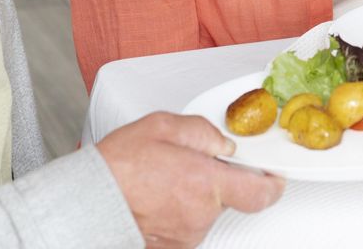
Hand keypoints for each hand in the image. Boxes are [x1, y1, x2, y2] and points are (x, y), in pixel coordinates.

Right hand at [96, 112, 283, 247]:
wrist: (88, 202)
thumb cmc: (119, 166)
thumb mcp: (163, 126)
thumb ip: (203, 132)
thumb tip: (223, 143)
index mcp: (205, 182)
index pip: (260, 192)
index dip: (272, 184)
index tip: (274, 177)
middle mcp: (201, 213)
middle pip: (227, 197)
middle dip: (214, 181)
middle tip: (186, 166)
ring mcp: (187, 235)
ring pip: (205, 211)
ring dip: (193, 196)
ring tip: (162, 181)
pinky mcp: (173, 247)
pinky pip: (187, 225)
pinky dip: (177, 212)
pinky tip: (156, 198)